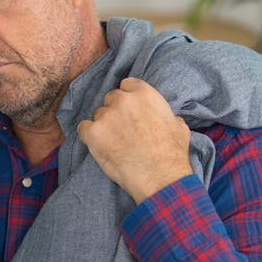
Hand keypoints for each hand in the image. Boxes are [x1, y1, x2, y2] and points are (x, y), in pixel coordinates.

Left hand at [76, 78, 191, 202]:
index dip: (128, 99)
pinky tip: (100, 146)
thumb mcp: (178, 125)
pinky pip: (83, 129)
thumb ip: (165, 114)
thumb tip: (165, 117)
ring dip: (103, 126)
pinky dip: (89, 136)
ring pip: (98, 115)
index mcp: (144, 93)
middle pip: (111, 99)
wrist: (160, 176)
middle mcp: (123, 100)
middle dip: (115, 112)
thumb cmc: (172, 154)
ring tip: (114, 144)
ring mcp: (106, 116)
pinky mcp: (93, 133)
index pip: (126, 85)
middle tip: (122, 130)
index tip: (129, 111)